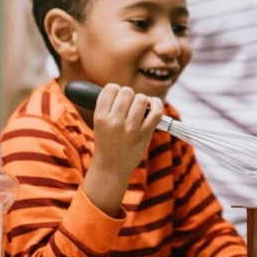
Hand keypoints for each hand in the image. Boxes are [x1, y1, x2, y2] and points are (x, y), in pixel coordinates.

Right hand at [83, 83, 163, 215]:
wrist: (112, 168)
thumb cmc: (107, 143)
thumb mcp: (99, 123)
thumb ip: (108, 106)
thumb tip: (121, 89)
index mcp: (100, 117)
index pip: (110, 88)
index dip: (116, 90)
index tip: (118, 98)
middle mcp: (114, 121)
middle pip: (127, 92)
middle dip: (129, 95)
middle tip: (128, 105)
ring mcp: (131, 128)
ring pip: (141, 99)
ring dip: (142, 100)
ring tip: (139, 108)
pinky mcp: (145, 133)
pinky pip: (156, 111)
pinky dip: (157, 103)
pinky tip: (153, 105)